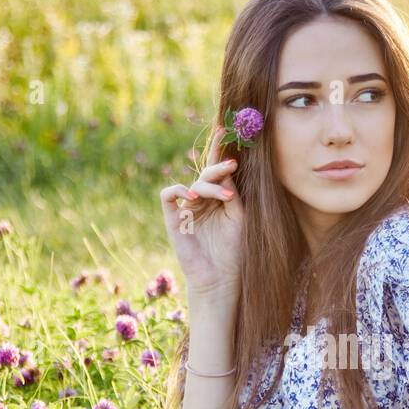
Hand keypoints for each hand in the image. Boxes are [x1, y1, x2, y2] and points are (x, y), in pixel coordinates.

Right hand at [159, 123, 244, 301]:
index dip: (222, 149)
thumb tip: (228, 169)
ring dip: (210, 186)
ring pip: (194, 183)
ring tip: (226, 197)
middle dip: (218, 162)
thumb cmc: (234, 252)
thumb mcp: (239, 218)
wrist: (220, 279)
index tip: (231, 129)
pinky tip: (192, 196)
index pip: (219, 169)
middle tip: (233, 163)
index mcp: (219, 197)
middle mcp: (203, 199)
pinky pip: (169, 195)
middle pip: (207, 172)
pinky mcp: (173, 217)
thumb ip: (233, 193)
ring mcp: (187, 207)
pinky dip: (179, 190)